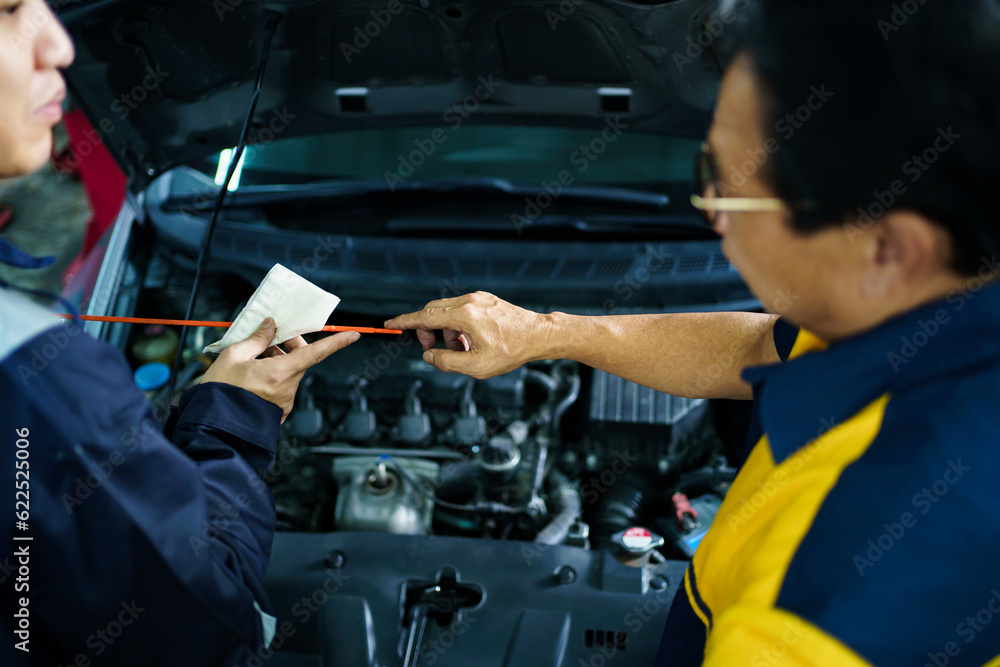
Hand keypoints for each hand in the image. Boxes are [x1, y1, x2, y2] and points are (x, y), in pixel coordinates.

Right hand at [201, 318, 359, 421]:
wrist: (212, 428)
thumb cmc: (219, 391)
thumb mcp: (232, 356)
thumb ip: (256, 339)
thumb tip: (270, 325)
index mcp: (279, 373)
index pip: (316, 354)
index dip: (336, 343)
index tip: (353, 335)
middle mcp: (287, 389)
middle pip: (299, 360)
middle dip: (288, 346)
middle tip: (269, 338)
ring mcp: (284, 403)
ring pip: (288, 373)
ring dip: (276, 361)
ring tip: (251, 359)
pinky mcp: (278, 412)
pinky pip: (282, 387)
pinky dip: (272, 376)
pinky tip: (252, 375)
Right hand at [385, 292, 551, 378]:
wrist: (539, 335)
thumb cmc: (512, 350)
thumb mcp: (477, 366)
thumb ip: (447, 362)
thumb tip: (429, 356)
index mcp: (464, 315)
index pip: (425, 316)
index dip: (404, 321)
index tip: (389, 324)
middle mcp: (469, 301)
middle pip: (432, 312)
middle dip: (428, 333)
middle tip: (435, 352)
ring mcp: (478, 298)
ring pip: (446, 312)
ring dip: (446, 332)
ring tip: (462, 351)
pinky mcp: (485, 300)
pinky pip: (461, 310)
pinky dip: (458, 327)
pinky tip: (471, 342)